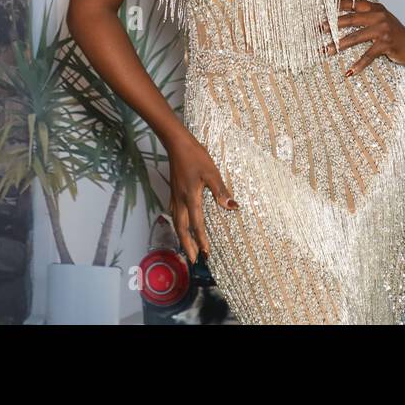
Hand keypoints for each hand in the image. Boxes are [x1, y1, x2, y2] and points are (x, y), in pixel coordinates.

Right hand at [166, 133, 237, 264]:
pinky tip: (181, 225)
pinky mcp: (173, 192)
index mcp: (190, 198)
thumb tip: (232, 206)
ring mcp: (175, 196)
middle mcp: (180, 201)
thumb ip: (220, 190)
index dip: (201, 240)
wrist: (176, 144)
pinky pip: (174, 214)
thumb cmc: (195, 156)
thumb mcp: (211, 172)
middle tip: (194, 259)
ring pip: (176, 223)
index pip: (196, 225)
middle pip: (182, 229)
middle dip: (188, 245)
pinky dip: (178, 225)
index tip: (206, 253)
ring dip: (182, 237)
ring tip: (187, 247)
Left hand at [321, 0, 404, 76]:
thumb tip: (342, 19)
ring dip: (339, 46)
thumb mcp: (382, 19)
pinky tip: (349, 72)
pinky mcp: (386, 44)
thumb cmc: (396, 33)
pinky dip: (359, 64)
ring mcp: (383, 30)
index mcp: (376, 8)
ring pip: (355, 37)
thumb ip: (367, 16)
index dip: (337, 5)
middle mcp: (379, 16)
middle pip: (351, 19)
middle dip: (333, 25)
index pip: (353, 3)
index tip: (322, 9)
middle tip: (318, 29)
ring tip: (326, 51)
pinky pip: (368, 55)